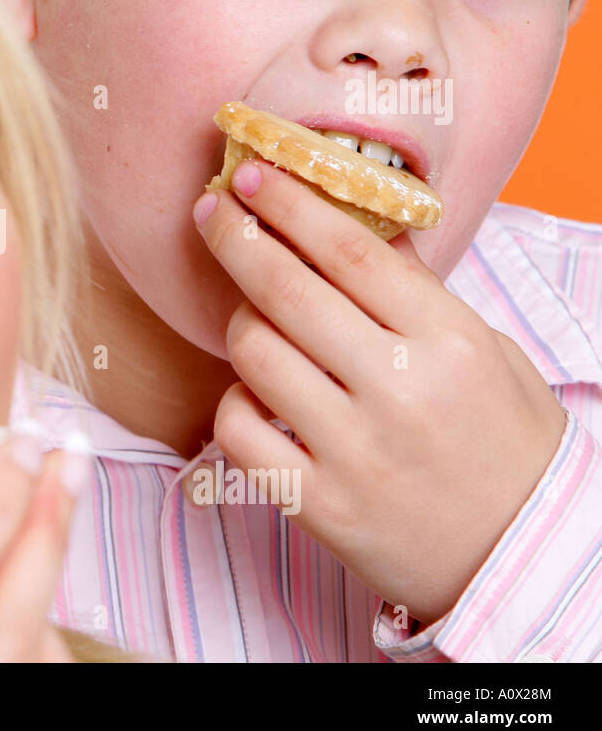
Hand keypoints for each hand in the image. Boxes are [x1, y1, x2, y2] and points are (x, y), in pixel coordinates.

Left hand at [192, 159, 567, 623]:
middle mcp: (400, 391)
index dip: (291, 205)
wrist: (520, 555)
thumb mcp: (485, 352)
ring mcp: (354, 451)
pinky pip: (238, 430)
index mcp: (448, 342)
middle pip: (288, 290)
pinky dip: (234, 402)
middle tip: (210, 207)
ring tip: (251, 316)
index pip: (351, 252)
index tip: (253, 175)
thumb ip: (418, 292)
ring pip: (255, 354)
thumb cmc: (503, 442)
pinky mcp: (318, 504)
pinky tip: (254, 395)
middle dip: (236, 236)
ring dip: (240, 322)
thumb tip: (351, 224)